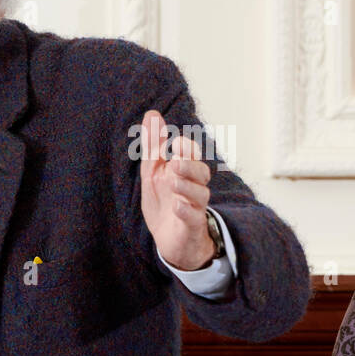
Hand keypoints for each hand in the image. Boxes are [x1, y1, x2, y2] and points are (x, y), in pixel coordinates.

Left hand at [139, 110, 215, 270]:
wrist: (169, 241)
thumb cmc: (164, 202)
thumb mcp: (153, 172)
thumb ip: (153, 145)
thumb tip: (152, 113)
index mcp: (185, 172)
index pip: (192, 155)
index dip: (187, 148)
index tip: (176, 142)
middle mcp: (193, 188)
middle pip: (202, 173)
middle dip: (190, 166)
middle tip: (175, 163)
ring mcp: (195, 208)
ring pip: (201, 195)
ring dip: (187, 187)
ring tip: (173, 182)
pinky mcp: (192, 228)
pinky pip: (195, 218)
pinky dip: (187, 210)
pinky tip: (177, 205)